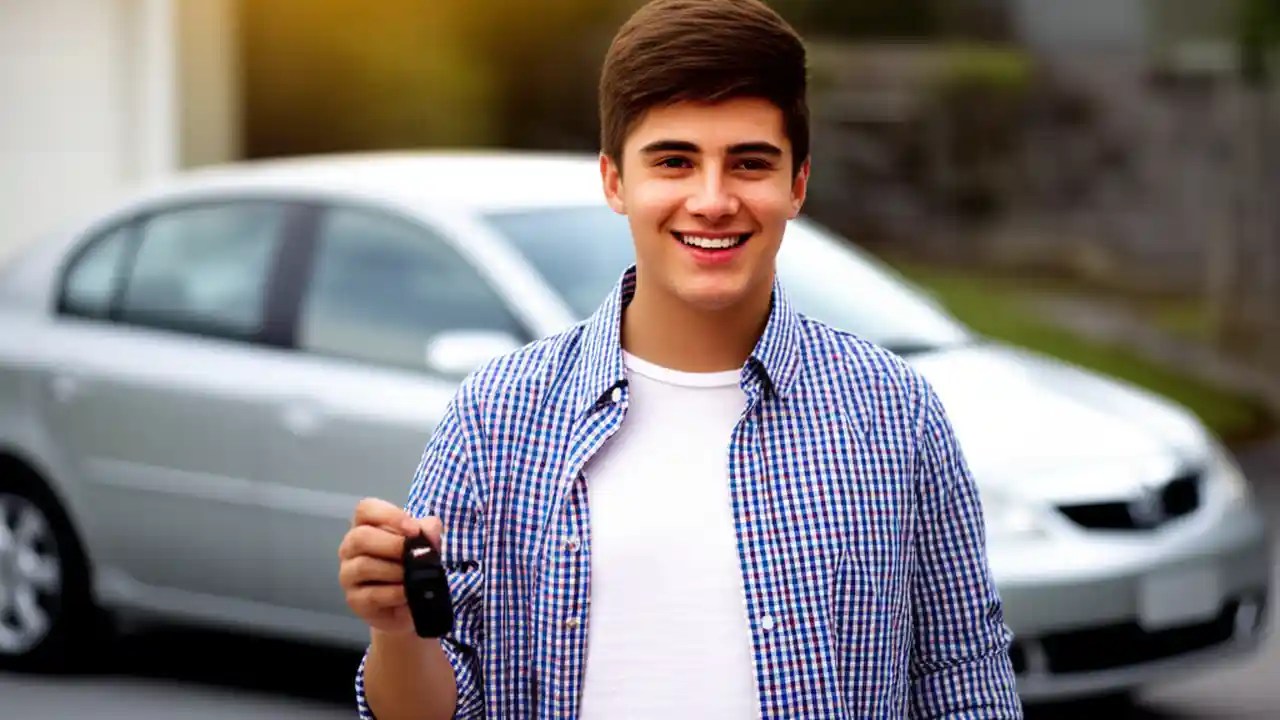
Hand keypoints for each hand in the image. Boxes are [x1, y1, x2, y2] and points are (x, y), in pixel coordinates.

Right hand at [339, 497, 443, 635]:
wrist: (409, 604)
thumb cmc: (411, 565)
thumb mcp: (423, 544)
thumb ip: (427, 530)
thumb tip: (429, 529)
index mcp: (365, 526)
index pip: (365, 509)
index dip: (389, 515)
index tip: (413, 529)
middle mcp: (350, 547)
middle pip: (361, 536)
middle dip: (394, 545)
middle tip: (416, 555)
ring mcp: (348, 574)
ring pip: (364, 565)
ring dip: (396, 571)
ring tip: (414, 576)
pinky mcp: (354, 600)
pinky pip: (372, 594)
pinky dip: (395, 593)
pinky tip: (408, 593)